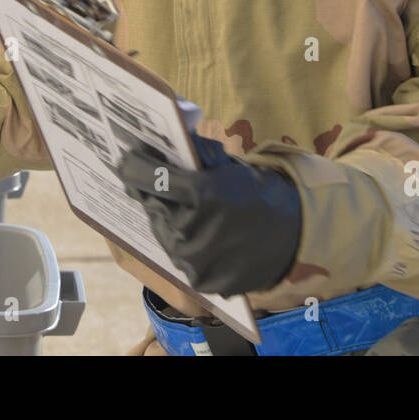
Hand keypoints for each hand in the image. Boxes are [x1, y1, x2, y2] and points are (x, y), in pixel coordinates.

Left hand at [117, 133, 301, 296]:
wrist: (293, 235)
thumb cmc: (255, 194)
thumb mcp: (229, 166)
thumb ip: (197, 153)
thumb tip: (166, 137)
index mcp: (204, 194)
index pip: (153, 178)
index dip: (135, 167)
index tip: (125, 160)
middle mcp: (196, 230)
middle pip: (154, 208)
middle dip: (152, 195)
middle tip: (148, 184)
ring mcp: (198, 261)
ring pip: (164, 235)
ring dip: (166, 222)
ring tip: (178, 211)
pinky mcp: (203, 283)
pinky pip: (180, 260)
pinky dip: (183, 247)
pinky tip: (195, 235)